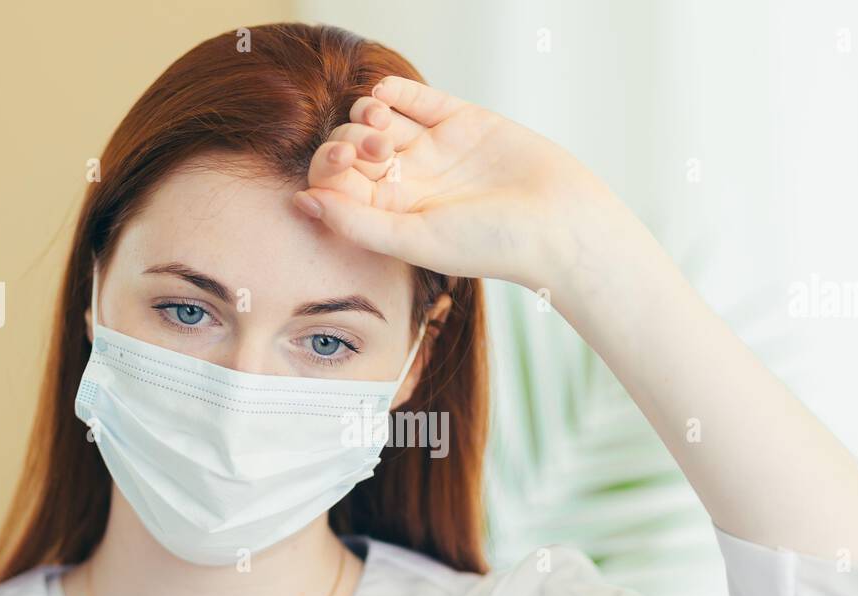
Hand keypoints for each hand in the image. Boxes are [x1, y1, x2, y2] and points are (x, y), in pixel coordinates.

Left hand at [292, 75, 618, 292]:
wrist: (557, 221)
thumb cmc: (489, 244)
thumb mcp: (414, 239)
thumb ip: (356, 222)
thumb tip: (300, 201)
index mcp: (392, 217)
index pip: (338, 185)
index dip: (329, 170)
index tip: (343, 167)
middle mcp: (408, 183)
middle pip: (350, 148)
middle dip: (347, 142)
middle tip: (372, 150)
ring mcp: (432, 150)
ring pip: (375, 119)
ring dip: (366, 115)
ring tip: (385, 128)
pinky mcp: (460, 120)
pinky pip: (413, 97)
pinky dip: (393, 90)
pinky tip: (390, 96)